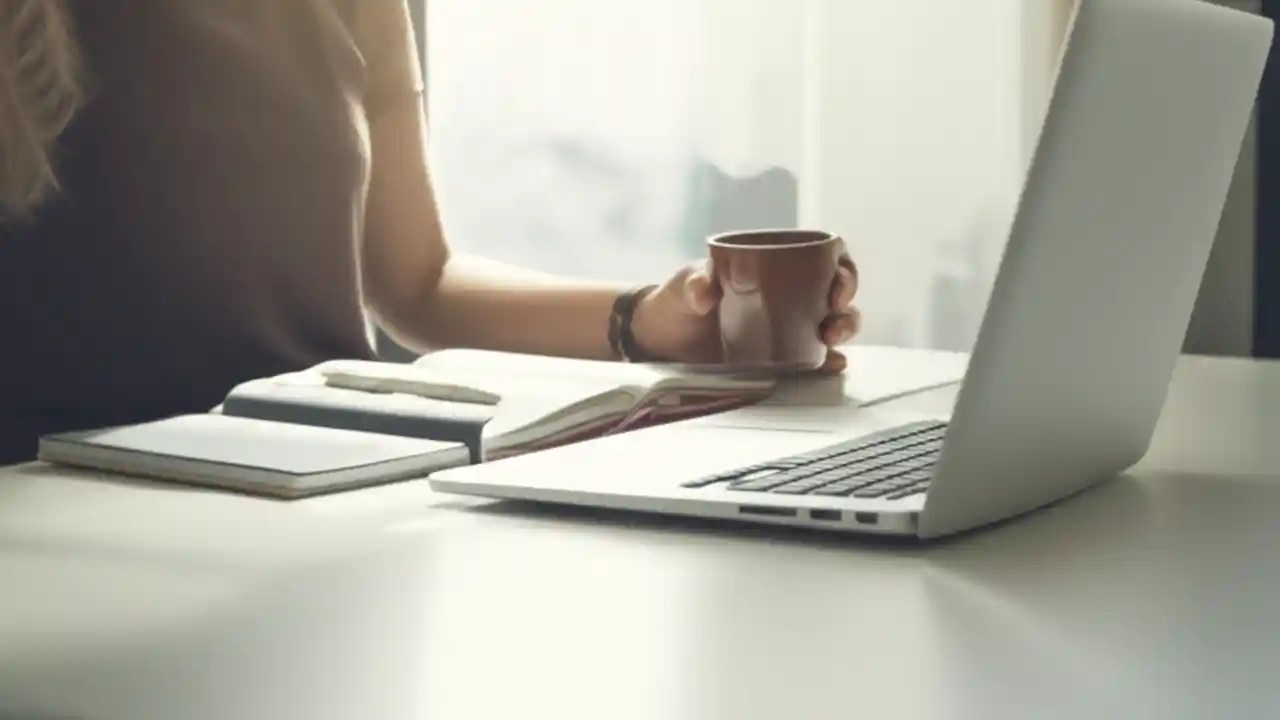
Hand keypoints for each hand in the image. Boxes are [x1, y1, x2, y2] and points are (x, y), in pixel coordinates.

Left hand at [629, 250, 860, 372]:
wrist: (661, 339)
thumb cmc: (677, 301)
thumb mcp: (684, 286)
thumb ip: (694, 283)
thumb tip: (704, 291)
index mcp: (776, 267)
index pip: (826, 259)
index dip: (843, 268)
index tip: (837, 283)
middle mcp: (790, 295)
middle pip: (837, 295)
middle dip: (847, 307)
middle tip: (834, 319)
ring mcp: (787, 328)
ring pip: (832, 326)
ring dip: (842, 331)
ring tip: (831, 342)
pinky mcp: (779, 359)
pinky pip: (813, 359)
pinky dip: (827, 362)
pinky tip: (832, 364)